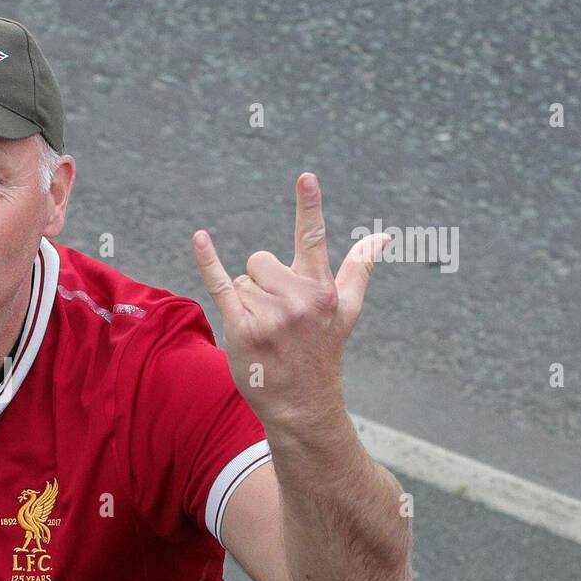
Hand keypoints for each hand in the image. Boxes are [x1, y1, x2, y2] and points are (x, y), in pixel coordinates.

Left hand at [191, 172, 389, 430]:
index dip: (309, 206)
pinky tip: (200, 238)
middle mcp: (296, 300)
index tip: (304, 177)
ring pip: (242, 281)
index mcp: (321, 290)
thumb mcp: (347, 311)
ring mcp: (268, 315)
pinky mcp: (241, 328)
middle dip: (263, 282)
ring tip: (264, 330)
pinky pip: (220, 284)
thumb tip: (381, 235)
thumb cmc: (323, 351)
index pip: (314, 239)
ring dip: (247, 301)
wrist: (300, 404)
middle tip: (277, 316)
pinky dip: (208, 261)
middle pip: (261, 261)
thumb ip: (359, 268)